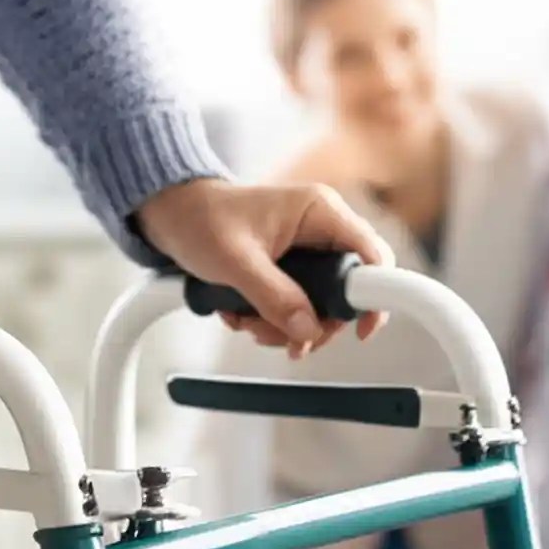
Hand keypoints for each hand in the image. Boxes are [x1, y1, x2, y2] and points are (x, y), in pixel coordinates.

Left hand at [136, 179, 394, 357]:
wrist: (172, 214)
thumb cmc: (200, 219)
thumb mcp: (236, 262)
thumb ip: (274, 297)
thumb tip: (308, 330)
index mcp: (320, 211)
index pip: (372, 255)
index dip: (375, 295)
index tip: (359, 331)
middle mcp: (321, 229)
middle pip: (346, 291)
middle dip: (311, 322)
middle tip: (281, 338)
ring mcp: (307, 250)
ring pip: (319, 305)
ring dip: (284, 326)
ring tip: (246, 322)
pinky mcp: (292, 268)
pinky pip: (297, 305)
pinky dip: (270, 319)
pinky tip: (241, 314)